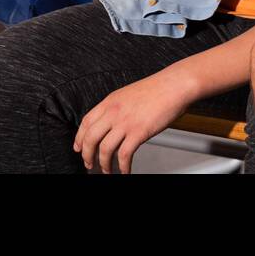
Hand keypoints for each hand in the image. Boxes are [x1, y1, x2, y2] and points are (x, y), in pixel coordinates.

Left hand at [74, 70, 192, 173]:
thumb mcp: (129, 93)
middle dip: (87, 155)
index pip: (86, 122)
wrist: (175, 85)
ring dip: (104, 164)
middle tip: (89, 164)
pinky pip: (124, 155)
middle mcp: (114, 112)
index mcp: (110, 101)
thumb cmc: (158, 88)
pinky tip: (125, 170)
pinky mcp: (139, 132)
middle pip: (90, 138)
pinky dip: (122, 167)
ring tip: (107, 170)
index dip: (79, 138)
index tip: (78, 148)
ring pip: (105, 149)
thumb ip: (117, 107)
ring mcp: (126, 122)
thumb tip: (111, 123)